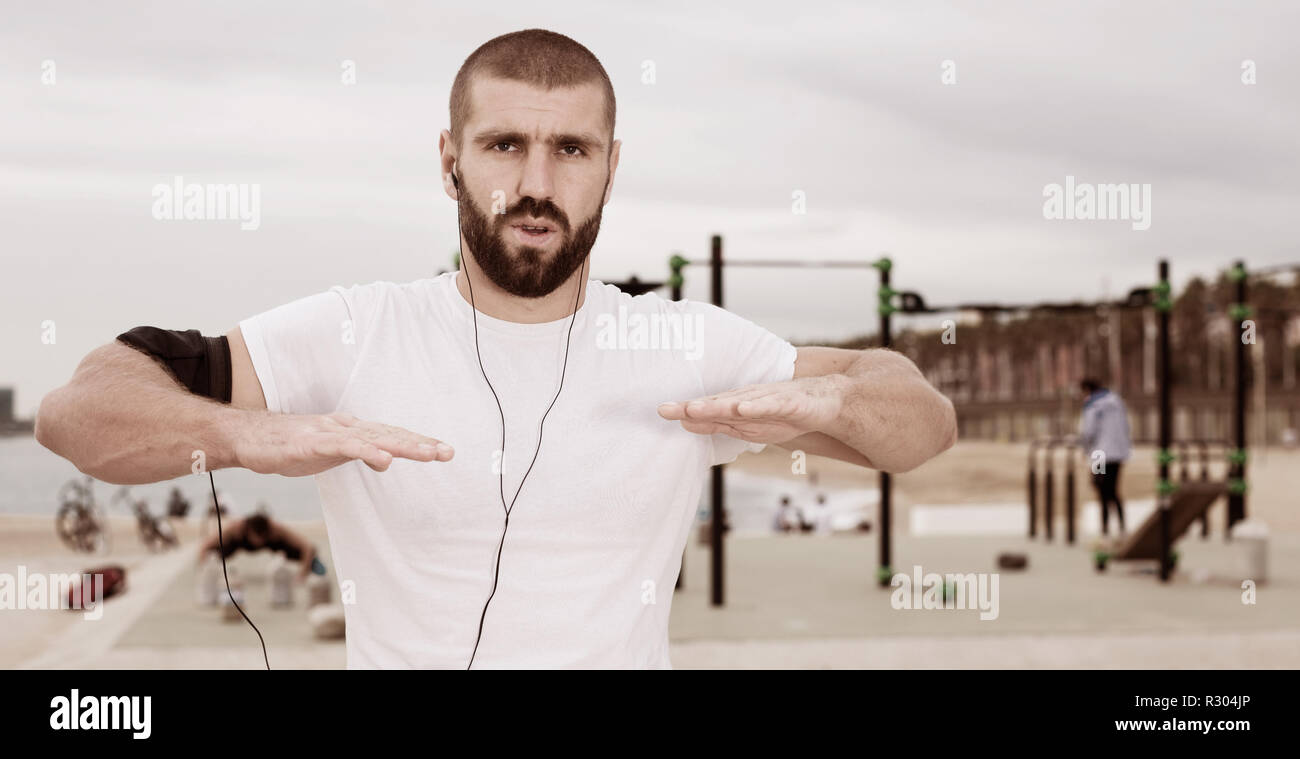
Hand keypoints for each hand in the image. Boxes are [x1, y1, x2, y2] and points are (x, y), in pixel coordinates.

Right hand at [234, 411, 453, 476]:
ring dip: (403, 446)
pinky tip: (385, 459)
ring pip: (374, 439)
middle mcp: (346, 427)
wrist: (250, 438)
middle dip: (420, 444)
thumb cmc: (290, 445)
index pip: (391, 436)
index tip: (443, 450)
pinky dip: (367, 452)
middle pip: (390, 435)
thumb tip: (386, 461)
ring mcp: (330, 433)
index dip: (418, 442)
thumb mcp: (331, 454)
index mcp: (352, 430)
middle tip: (448, 452)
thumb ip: (360, 455)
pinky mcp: (313, 444)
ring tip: (428, 454)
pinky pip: (344, 447)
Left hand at [657, 375, 845, 445]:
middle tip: (664, 409)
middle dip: (690, 408)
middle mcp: (748, 400)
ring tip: (693, 408)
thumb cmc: (786, 412)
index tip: (659, 412)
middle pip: (715, 404)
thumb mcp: (750, 424)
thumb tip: (687, 423)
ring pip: (737, 403)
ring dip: (715, 405)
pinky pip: (769, 404)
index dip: (683, 412)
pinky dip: (754, 407)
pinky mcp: (788, 402)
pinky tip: (740, 409)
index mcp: (738, 408)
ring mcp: (767, 400)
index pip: (706, 411)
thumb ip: (721, 423)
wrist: (827, 400)